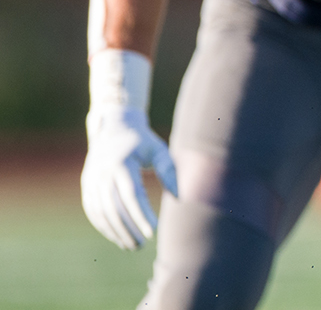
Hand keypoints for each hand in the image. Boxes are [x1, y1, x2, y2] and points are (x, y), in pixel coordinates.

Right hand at [81, 51, 178, 249]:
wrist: (114, 127)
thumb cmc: (142, 141)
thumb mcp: (159, 150)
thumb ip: (169, 170)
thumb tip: (180, 196)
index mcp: (122, 163)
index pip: (132, 196)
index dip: (141, 215)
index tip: (153, 231)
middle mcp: (102, 173)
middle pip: (114, 208)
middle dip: (127, 229)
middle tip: (142, 244)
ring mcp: (91, 180)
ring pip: (101, 212)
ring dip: (114, 231)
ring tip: (131, 245)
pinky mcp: (87, 185)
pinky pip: (92, 210)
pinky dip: (103, 225)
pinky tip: (116, 235)